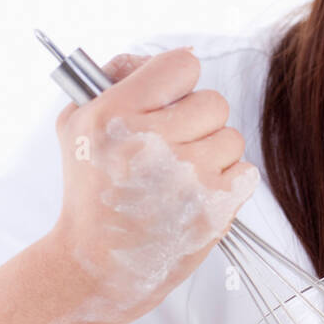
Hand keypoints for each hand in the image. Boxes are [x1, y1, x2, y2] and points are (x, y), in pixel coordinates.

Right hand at [50, 48, 258, 323]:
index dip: (178, 82)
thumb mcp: (78, 124)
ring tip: (180, 177)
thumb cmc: (90, 192)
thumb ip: (116, 78)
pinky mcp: (213, 207)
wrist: (98, 265)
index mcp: (116, 113)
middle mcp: (153, 141)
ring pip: (232, 138)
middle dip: (197, 121)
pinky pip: (245, 172)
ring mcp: (187, 176)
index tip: (170, 99)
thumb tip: (164, 58)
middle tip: (173, 145)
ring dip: (211, 154)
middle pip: (214, 102)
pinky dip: (227, 183)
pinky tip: (196, 195)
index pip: (181, 65)